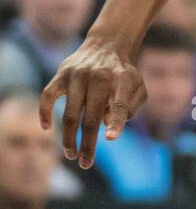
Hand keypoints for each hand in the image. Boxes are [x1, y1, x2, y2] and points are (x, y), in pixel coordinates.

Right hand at [39, 42, 147, 168]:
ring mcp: (77, 76)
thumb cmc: (123, 74)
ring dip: (69, 137)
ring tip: (71, 154)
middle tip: (85, 163)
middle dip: (88, 143)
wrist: (106, 46)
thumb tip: (108, 127)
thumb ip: (129, 107)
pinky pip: (47, 96)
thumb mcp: (137, 87)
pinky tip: (47, 127)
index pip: (119, 103)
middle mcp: (99, 77)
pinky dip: (45, 112)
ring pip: (70, 113)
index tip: (110, 138)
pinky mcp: (61, 74)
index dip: (115, 121)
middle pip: (91, 116)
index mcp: (122, 80)